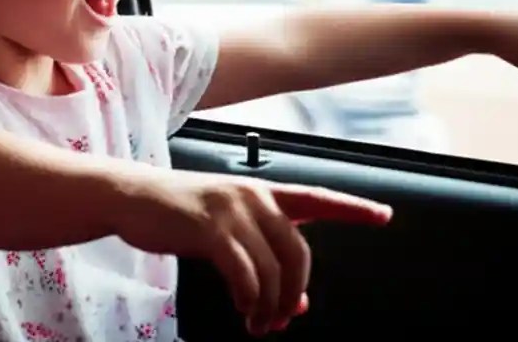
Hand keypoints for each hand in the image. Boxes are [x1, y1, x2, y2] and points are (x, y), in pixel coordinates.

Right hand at [112, 168, 391, 335]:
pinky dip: (250, 298)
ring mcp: (232, 210)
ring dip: (271, 305)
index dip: (353, 208)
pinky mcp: (209, 228)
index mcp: (262, 193)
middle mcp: (253, 197)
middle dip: (295, 292)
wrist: (133, 198)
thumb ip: (262, 258)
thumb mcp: (226, 233)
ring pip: (272, 269)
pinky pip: (244, 273)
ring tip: (259, 323)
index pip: (318, 198)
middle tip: (284, 319)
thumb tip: (298, 303)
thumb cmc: (180, 215)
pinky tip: (244, 308)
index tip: (384, 215)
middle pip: (298, 251)